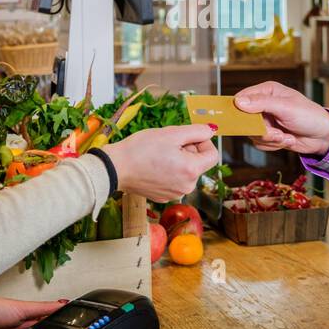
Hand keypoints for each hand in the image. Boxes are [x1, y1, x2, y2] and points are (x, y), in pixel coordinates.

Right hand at [102, 124, 219, 201]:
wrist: (115, 168)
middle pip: (199, 163)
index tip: (188, 138)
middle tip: (168, 144)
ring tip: (159, 154)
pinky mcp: (164, 197)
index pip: (213, 155)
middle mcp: (187, 187)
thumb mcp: (171, 133)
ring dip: (178, 160)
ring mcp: (175, 194)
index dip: (203, 142)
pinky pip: (175, 180)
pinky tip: (153, 165)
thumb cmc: (141, 149)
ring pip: (186, 171)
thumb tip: (211, 131)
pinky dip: (169, 171)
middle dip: (188, 150)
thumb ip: (196, 131)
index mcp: (192, 171)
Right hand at [233, 81, 328, 156]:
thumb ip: (262, 103)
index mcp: (267, 91)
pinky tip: (287, 139)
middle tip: (274, 132)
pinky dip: (273, 145)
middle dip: (260, 130)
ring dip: (270, 139)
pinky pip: (260, 143)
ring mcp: (266, 121)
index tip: (239, 120)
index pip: (242, 98)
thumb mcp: (286, 107)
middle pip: (245, 119)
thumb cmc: (309, 116)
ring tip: (285, 136)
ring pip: (252, 134)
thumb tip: (239, 101)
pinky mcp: (269, 134)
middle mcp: (264, 105)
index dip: (238, 109)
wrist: (323, 136)